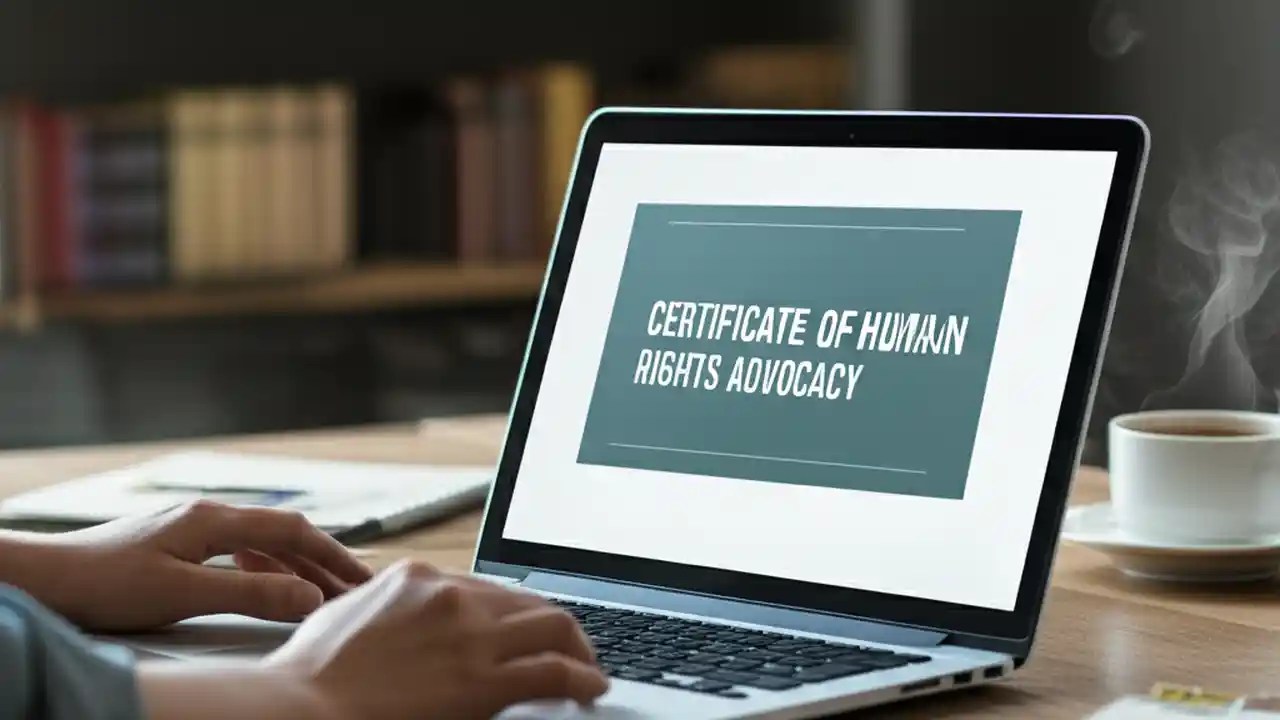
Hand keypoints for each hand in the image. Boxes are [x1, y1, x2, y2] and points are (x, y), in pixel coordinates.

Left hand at [22, 500, 372, 630]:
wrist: (46, 577)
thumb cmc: (107, 584)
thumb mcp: (184, 594)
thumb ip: (251, 593)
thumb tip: (311, 597)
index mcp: (214, 520)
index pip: (292, 530)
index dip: (332, 555)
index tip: (362, 579)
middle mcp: (207, 515)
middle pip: (281, 532)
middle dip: (321, 560)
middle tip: (353, 589)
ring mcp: (190, 527)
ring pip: (259, 541)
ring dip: (294, 565)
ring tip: (319, 591)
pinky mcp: (175, 543)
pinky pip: (236, 549)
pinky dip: (264, 566)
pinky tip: (264, 581)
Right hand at [264, 561, 608, 719]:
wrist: (302, 708)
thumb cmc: (309, 676)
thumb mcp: (346, 617)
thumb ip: (385, 610)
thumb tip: (400, 623)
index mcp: (418, 579)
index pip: (485, 587)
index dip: (509, 610)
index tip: (518, 627)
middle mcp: (451, 596)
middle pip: (524, 600)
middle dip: (549, 623)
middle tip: (564, 646)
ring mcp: (470, 634)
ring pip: (552, 625)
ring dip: (577, 646)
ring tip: (587, 665)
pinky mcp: (484, 678)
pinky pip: (554, 670)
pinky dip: (583, 676)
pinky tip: (591, 686)